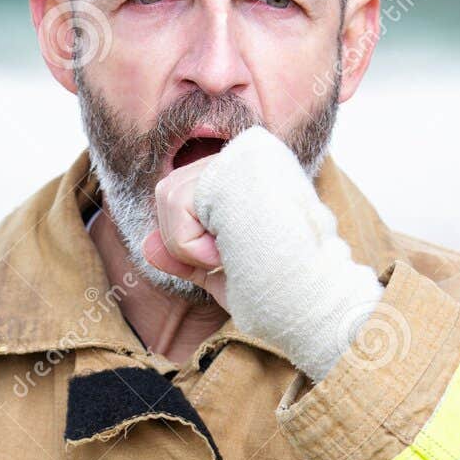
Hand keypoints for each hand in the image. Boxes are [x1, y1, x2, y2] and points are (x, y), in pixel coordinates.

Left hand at [144, 125, 385, 381]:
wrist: (313, 305)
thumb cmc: (281, 293)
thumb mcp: (224, 274)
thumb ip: (187, 257)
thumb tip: (146, 244)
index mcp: (249, 175)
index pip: (181, 197)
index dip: (194, 243)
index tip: (239, 258)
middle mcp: (249, 154)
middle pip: (167, 193)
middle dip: (188, 244)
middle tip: (238, 258)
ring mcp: (245, 154)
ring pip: (168, 198)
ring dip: (194, 246)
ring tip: (240, 252)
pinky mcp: (238, 161)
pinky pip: (177, 205)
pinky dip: (195, 243)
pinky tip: (237, 247)